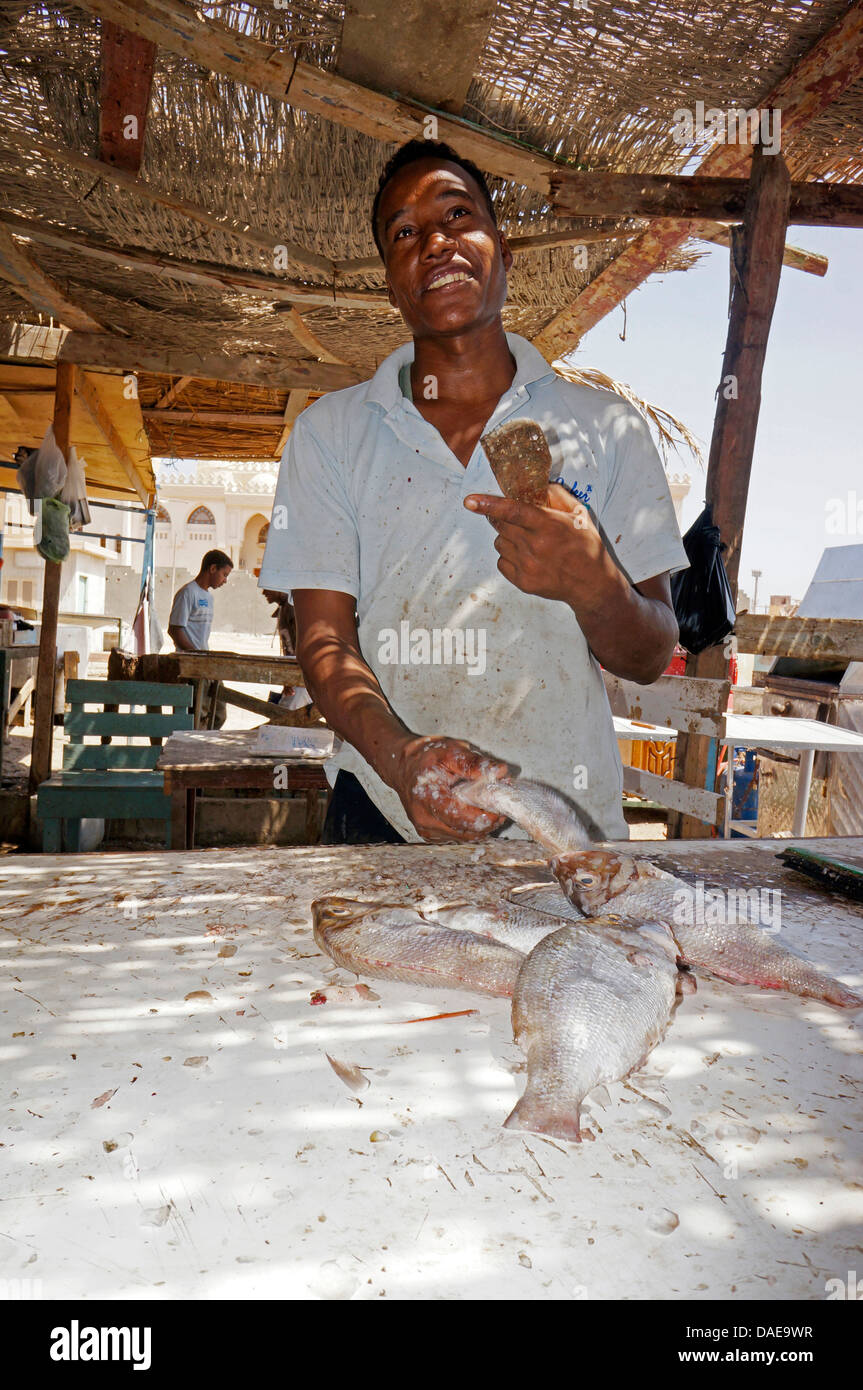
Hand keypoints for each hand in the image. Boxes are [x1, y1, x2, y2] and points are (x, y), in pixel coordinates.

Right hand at [389, 735, 509, 843]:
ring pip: (465, 837)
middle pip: (466, 832)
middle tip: (500, 804)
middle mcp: (424, 819)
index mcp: (427, 797)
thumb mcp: (450, 751)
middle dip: (488, 820)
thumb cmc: (426, 758)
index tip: (500, 804)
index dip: (485, 815)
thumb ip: (474, 763)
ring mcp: (427, 830)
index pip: (461, 817)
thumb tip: (500, 771)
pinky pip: (459, 836)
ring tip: (489, 805)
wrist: (403, 767)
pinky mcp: (431, 835)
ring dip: (482, 825)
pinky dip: (471, 827)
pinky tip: (474, 811)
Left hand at [464, 483, 611, 610]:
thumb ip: (556, 495)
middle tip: (517, 520)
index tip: (469, 501)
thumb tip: (536, 485)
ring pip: (499, 543)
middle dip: (502, 518)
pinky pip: (501, 562)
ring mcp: (527, 566)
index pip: (512, 512)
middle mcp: (535, 546)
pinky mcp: (522, 581)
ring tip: (529, 543)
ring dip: (508, 538)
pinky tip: (528, 557)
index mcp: (548, 526)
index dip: (489, 504)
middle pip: (500, 525)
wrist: (591, 584)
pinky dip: (510, 556)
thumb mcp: (579, 514)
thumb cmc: (586, 546)